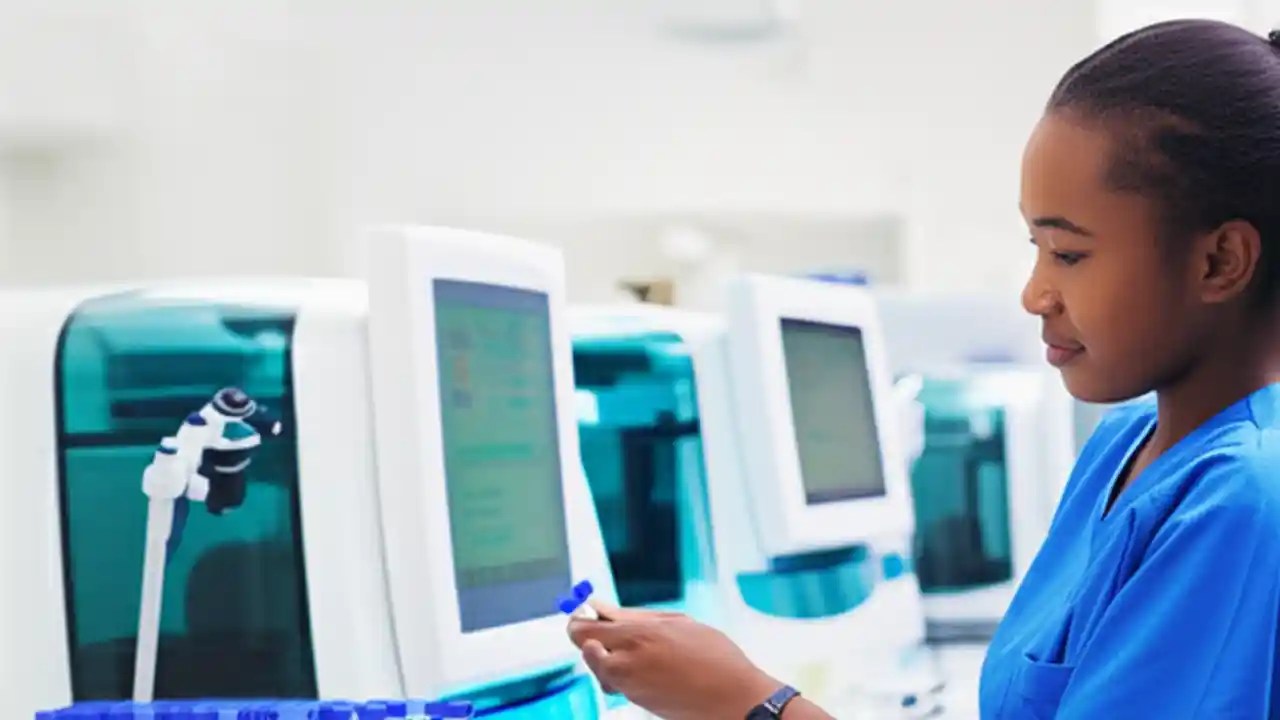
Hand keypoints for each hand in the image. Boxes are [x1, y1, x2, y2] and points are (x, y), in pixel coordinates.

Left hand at [567, 600, 781, 719]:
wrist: (734, 698)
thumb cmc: (714, 657)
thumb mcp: (678, 622)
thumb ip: (634, 615)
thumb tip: (600, 607)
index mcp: (636, 636)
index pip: (581, 630)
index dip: (580, 619)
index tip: (585, 613)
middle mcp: (625, 664)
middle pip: (584, 650)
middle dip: (592, 637)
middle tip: (609, 629)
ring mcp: (629, 687)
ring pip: (600, 668)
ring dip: (609, 657)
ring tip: (639, 649)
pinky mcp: (638, 703)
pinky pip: (618, 683)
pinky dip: (624, 672)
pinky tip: (651, 665)